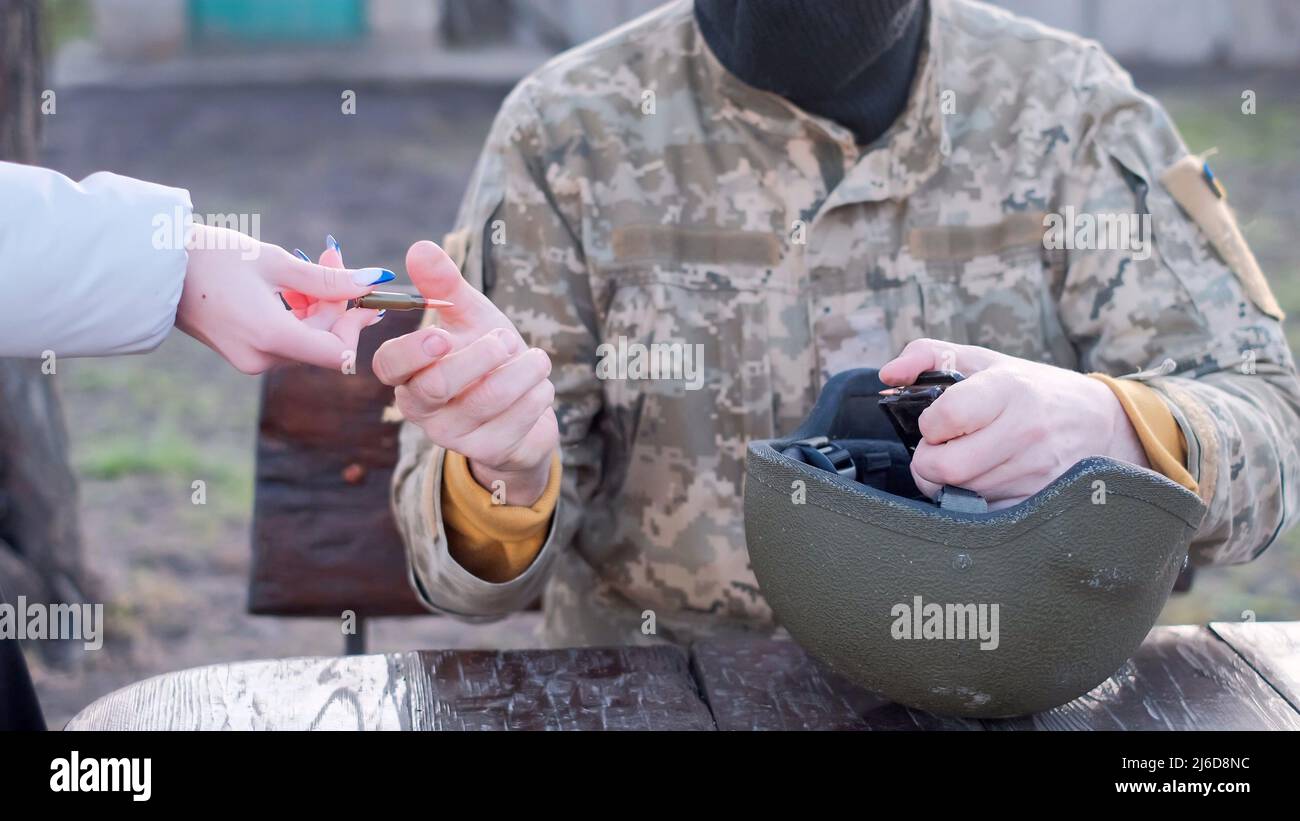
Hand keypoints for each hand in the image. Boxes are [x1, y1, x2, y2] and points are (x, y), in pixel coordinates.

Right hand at [176, 223, 388, 372]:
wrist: (155, 267)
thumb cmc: (212, 256)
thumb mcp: (276, 262)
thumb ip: (328, 278)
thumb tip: (373, 280)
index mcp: (272, 339)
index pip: (339, 353)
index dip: (356, 325)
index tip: (361, 292)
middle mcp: (263, 359)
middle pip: (324, 343)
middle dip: (337, 303)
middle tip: (332, 257)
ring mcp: (251, 360)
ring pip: (306, 340)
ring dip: (318, 306)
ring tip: (310, 262)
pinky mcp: (243, 353)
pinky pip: (285, 339)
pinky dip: (297, 314)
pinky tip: (290, 284)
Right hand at [373, 241, 557, 505]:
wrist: (524, 407)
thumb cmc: (488, 357)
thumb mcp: (470, 317)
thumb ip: (444, 285)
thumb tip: (420, 247)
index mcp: (407, 374)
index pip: (389, 366)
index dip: (412, 351)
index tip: (443, 333)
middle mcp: (422, 409)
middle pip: (436, 386)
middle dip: (479, 356)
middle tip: (506, 338)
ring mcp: (454, 436)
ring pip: (485, 402)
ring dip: (521, 371)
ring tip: (538, 359)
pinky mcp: (490, 452)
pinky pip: (516, 420)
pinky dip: (537, 393)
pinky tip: (540, 386)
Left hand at [878, 338, 1148, 508]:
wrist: (1099, 422)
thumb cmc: (1031, 389)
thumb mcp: (985, 360)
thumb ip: (928, 356)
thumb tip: (888, 374)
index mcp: (1008, 390)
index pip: (945, 417)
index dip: (928, 425)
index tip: (935, 424)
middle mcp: (1025, 431)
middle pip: (945, 467)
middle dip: (927, 462)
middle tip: (938, 450)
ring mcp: (1035, 470)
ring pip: (961, 493)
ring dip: (948, 483)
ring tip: (963, 461)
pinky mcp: (1039, 500)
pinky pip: (984, 512)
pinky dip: (972, 502)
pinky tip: (982, 481)